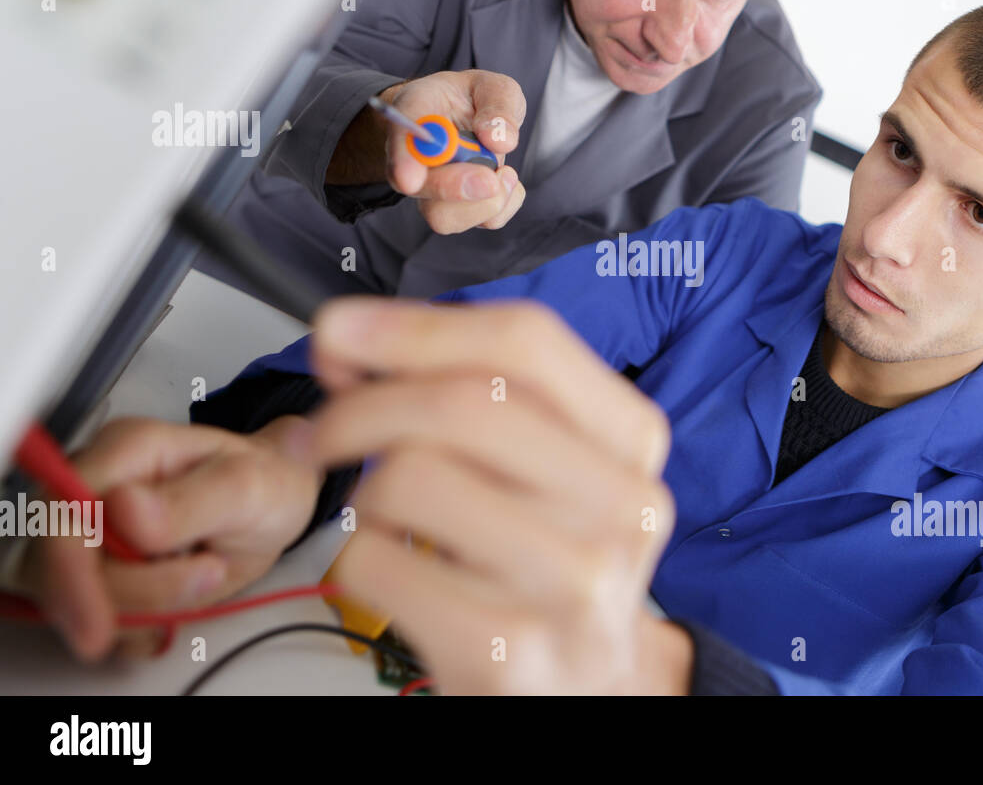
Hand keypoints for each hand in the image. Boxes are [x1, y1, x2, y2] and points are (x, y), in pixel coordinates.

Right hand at [23, 416, 323, 661]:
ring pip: (79, 597)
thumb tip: (125, 509)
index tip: (99, 619)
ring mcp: (97, 531)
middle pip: (63, 565)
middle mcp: (98, 488)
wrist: (278, 501)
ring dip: (146, 606)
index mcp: (126, 451)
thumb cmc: (264, 481)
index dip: (69, 572)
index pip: (62, 516)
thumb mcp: (247, 487)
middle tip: (205, 576)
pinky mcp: (105, 568)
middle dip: (129, 593)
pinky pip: (103, 614)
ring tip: (208, 571)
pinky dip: (145, 621)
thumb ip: (190, 500)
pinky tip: (186, 596)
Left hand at [303, 296, 692, 693]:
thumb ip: (478, 390)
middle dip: (362, 404)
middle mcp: (619, 506)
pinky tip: (394, 568)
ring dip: (364, 490)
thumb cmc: (554, 558)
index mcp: (631, 439)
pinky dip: (357, 557)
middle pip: (460, 403)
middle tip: (325, 429)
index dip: (416, 326)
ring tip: (386, 514)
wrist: (594, 683)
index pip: (524, 344)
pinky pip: (378, 562)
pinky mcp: (506, 649)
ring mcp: (570, 582)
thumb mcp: (556, 463)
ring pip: (410, 477)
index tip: (342, 332)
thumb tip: (353, 341)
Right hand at [384, 70, 526, 233]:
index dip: (402, 161)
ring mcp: (432, 189)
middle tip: (490, 179)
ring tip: (505, 171)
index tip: (410, 179)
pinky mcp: (459, 209)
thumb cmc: (474, 100)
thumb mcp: (493, 86)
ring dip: (486, 201)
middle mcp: (415, 159)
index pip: (401, 137)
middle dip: (455, 189)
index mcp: (417, 113)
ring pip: (444, 217)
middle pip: (419, 189)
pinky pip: (482, 222)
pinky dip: (506, 204)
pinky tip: (505, 179)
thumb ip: (499, 103)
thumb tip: (499, 140)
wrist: (468, 118)